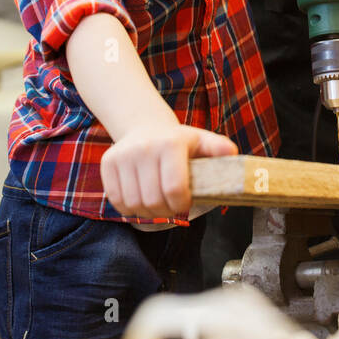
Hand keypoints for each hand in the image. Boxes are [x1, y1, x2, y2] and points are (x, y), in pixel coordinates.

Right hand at [99, 123, 237, 218]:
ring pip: (134, 204)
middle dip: (166, 212)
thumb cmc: (177, 141)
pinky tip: (142, 200)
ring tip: (158, 205)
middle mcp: (143, 148)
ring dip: (148, 213)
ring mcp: (122, 156)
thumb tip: (232, 153)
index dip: (182, 205)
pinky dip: (130, 208)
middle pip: (154, 201)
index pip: (174, 189)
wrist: (144, 126)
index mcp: (169, 144)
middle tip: (173, 208)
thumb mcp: (201, 140)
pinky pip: (116, 201)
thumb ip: (218, 148)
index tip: (186, 203)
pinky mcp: (107, 164)